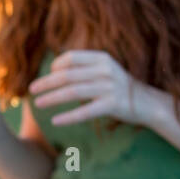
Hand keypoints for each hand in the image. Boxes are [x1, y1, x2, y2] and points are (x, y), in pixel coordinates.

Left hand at [28, 49, 149, 126]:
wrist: (148, 103)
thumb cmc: (117, 87)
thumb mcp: (103, 70)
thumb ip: (83, 68)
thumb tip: (53, 70)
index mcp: (102, 58)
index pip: (71, 58)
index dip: (56, 66)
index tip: (48, 75)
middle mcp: (106, 70)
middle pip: (68, 75)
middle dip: (46, 83)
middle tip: (31, 90)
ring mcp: (110, 87)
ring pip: (73, 92)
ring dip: (52, 98)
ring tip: (37, 103)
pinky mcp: (113, 104)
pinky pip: (85, 111)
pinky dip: (68, 117)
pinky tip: (55, 121)